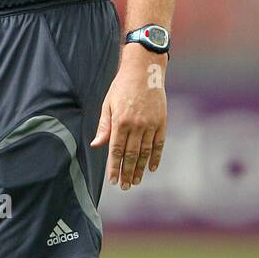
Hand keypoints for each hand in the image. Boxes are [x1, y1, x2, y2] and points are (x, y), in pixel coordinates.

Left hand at [90, 46, 166, 188]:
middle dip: (127, 172)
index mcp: (120, 121)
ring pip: (145, 152)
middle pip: (131, 155)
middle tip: (125, 186)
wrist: (144, 70)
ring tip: (136, 181)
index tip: (113, 180)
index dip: (114, 167)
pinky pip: (159, 144)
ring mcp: (150, 124)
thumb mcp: (108, 104)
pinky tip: (153, 168)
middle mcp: (136, 125)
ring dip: (140, 169)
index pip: (116, 150)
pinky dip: (156, 157)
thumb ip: (104, 126)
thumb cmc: (122, 87)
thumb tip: (96, 145)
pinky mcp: (162, 121)